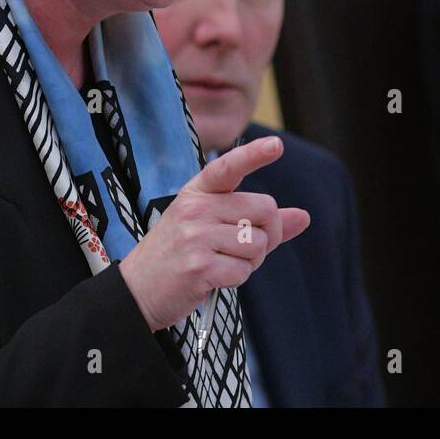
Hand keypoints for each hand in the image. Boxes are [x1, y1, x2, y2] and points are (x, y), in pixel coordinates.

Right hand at [118, 136, 310, 330]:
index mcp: (196, 193)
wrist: (136, 293)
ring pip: (257, 244)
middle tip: (242, 249)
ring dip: (249, 261)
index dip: (253, 156)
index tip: (276, 145)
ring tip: (219, 263)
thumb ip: (256, 220)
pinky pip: (244, 271)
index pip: (227, 168)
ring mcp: (195, 236)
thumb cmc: (178, 256)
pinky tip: (212, 279)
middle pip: (264, 210)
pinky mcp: (199, 267)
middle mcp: (195, 209)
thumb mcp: (209, 227)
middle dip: (266, 234)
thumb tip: (303, 217)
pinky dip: (236, 280)